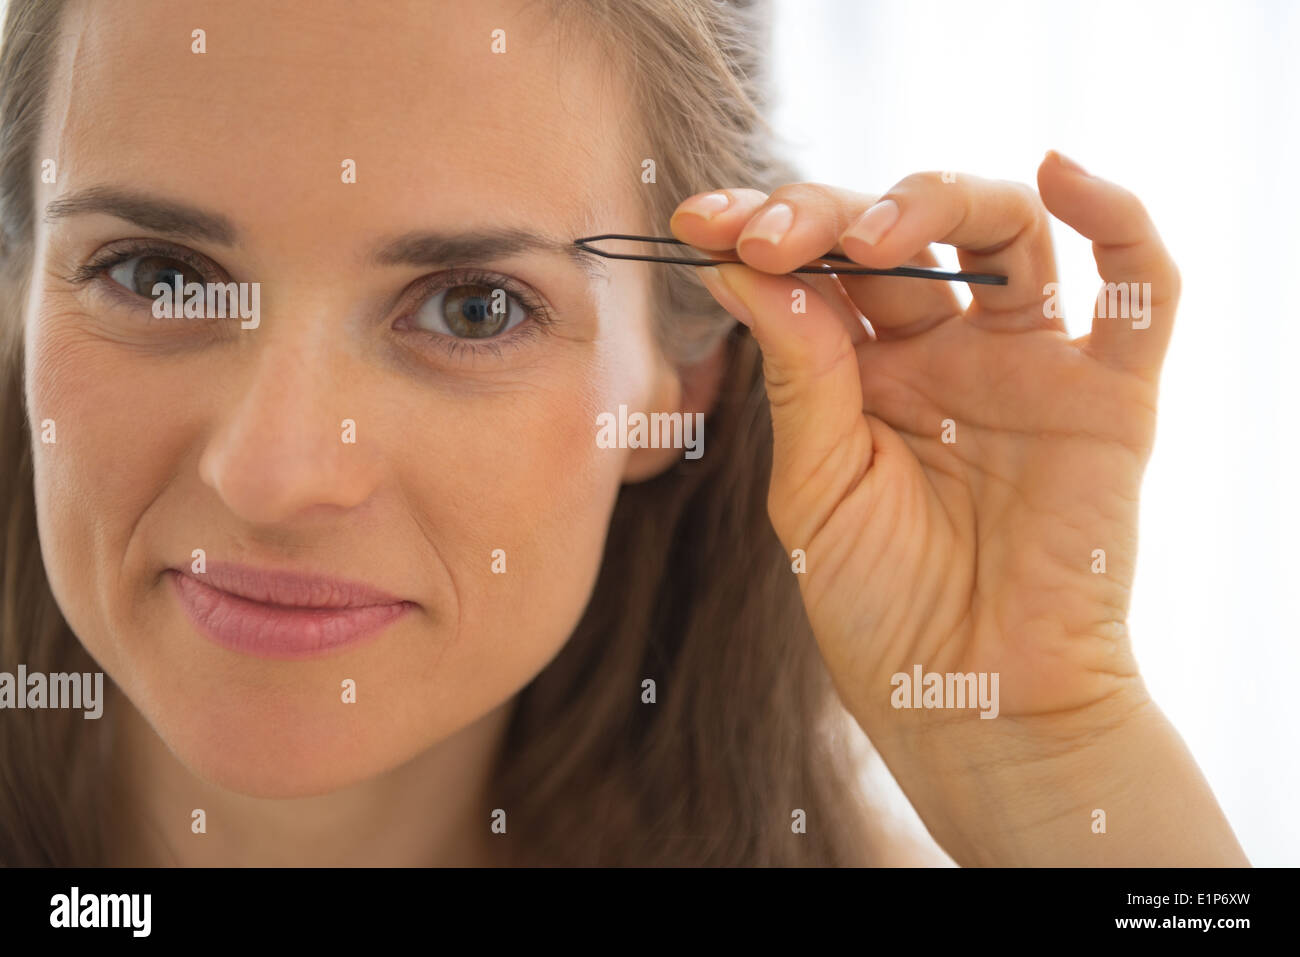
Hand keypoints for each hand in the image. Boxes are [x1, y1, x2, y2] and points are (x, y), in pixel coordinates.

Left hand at [670, 152, 1245, 864]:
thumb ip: (797, 376)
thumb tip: (741, 263)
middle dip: (827, 216)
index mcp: (862, 375)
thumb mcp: (816, 488)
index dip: (761, 233)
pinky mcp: (1108, 397)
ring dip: (937, 202)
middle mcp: (944, 353)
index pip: (819, 270)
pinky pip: (1138, 290)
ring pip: (1004, 230)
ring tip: (876, 234)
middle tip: (768, 235)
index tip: (698, 223)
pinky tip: (1060, 175)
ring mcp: (1027, 366)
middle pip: (900, 233)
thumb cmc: (881, 610)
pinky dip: (1117, 220)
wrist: (971, 704)